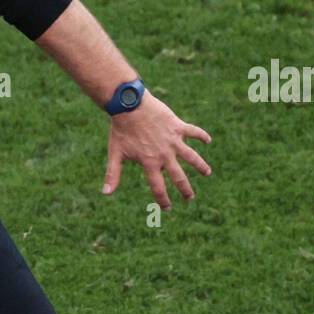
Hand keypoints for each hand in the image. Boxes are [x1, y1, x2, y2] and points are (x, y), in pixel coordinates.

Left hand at [102, 92, 211, 208]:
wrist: (129, 105)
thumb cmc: (121, 130)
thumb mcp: (115, 153)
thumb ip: (113, 174)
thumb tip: (105, 194)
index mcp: (149, 163)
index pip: (158, 187)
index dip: (163, 200)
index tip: (168, 208)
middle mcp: (164, 154)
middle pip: (178, 177)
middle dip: (185, 190)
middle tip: (190, 198)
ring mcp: (173, 140)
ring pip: (191, 157)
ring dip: (200, 166)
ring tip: (207, 173)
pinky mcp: (178, 126)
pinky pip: (193, 132)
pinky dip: (201, 136)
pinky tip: (208, 140)